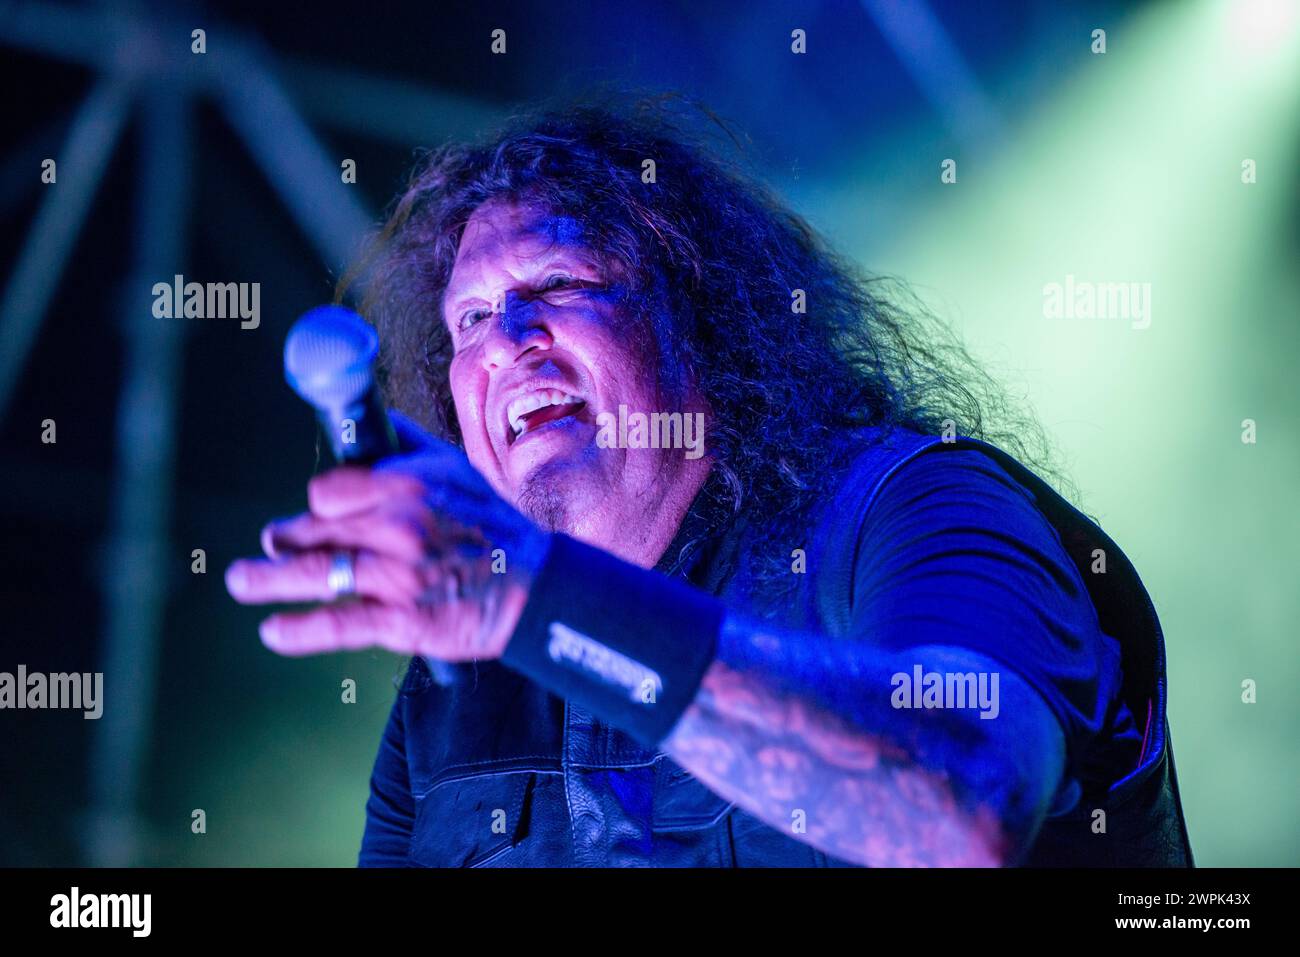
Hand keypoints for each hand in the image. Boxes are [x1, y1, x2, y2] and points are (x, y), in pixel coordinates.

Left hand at [224, 412, 550, 659]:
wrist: (534, 588)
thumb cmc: (492, 526)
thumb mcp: (457, 470)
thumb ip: (410, 445)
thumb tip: (376, 420)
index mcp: (406, 485)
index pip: (328, 491)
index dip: (319, 504)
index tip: (318, 512)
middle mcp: (396, 527)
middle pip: (313, 531)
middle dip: (285, 540)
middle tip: (272, 544)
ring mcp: (396, 576)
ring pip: (313, 575)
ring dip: (265, 579)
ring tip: (241, 580)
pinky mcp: (400, 621)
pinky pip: (336, 623)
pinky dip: (297, 630)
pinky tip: (273, 631)